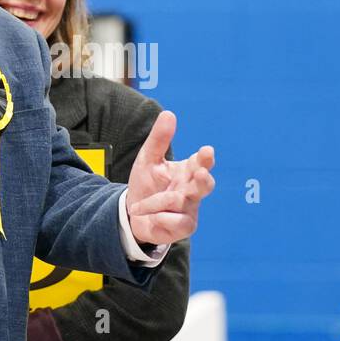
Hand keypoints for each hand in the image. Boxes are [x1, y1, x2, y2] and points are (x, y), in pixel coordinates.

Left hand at [126, 110, 214, 245]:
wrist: (133, 216)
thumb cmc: (146, 185)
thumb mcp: (148, 160)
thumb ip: (159, 139)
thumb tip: (169, 114)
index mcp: (187, 171)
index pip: (201, 162)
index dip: (205, 158)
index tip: (206, 151)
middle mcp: (192, 189)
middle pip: (205, 185)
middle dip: (204, 180)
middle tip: (200, 173)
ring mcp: (191, 209)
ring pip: (182, 203)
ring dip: (158, 202)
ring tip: (139, 205)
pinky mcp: (185, 227)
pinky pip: (176, 221)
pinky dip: (159, 218)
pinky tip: (149, 217)